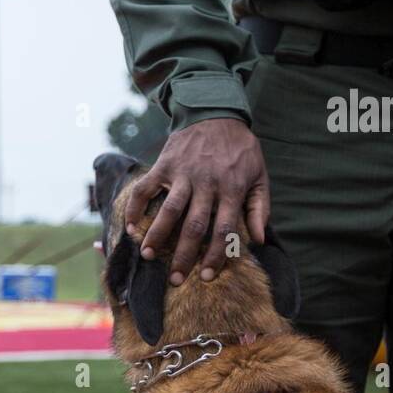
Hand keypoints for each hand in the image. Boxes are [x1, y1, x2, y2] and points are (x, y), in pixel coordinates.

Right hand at [123, 118, 269, 285]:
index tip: (206, 276)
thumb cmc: (240, 149)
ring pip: (170, 210)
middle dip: (185, 255)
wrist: (216, 112)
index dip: (216, 255)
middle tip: (175, 280)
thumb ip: (260, 207)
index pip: (224, 229)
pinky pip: (146, 188)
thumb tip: (261, 240)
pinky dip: (136, 206)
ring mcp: (183, 174)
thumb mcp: (259, 175)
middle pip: (195, 226)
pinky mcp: (164, 165)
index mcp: (232, 189)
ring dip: (157, 235)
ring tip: (148, 256)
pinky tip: (131, 227)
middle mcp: (207, 184)